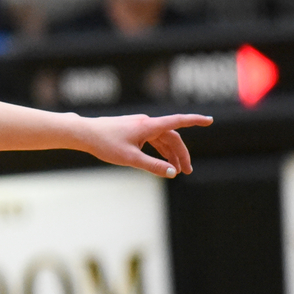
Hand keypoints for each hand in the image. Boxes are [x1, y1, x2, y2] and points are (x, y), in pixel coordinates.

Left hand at [78, 113, 213, 177]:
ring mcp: (139, 125)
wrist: (84, 134)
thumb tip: (172, 172)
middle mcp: (146, 123)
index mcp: (148, 126)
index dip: (195, 121)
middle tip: (187, 171)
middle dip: (181, 154)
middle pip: (172, 137)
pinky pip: (152, 139)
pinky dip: (159, 150)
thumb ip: (152, 166)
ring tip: (176, 170)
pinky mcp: (132, 129)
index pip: (178, 122)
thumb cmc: (105, 144)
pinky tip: (161, 161)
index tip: (209, 121)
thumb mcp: (130, 158)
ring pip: (162, 139)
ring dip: (170, 154)